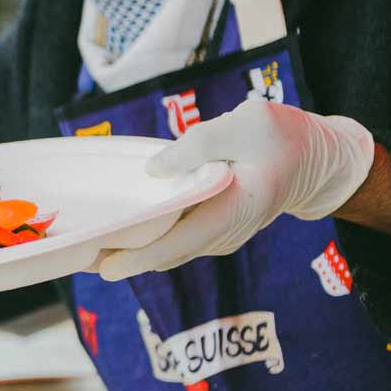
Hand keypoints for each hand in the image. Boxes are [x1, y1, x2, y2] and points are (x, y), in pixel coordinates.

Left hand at [96, 99, 374, 280]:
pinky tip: (115, 231)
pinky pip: (173, 239)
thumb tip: (154, 170)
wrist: (314, 159)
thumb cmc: (280, 137)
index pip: (180, 242)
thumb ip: (198, 144)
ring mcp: (218, 235)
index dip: (139, 256)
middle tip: (76, 253)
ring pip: (167, 249)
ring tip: (84, 247)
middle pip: (165, 252)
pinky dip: (145, 238)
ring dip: (130, 249)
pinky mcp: (211, 229)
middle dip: (122, 256)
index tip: (104, 266)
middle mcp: (223, 233)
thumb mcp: (245, 124)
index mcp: (233, 210)